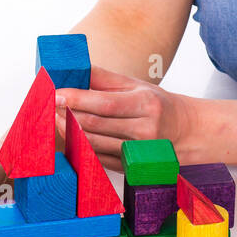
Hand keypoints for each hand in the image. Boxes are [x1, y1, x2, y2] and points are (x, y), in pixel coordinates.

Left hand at [53, 66, 196, 169]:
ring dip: (69, 133)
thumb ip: (104, 78)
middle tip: (49, 106)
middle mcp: (144, 130)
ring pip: (94, 145)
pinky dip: (80, 148)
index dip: (77, 99)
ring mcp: (138, 153)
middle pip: (96, 125)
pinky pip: (99, 159)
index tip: (55, 94)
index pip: (104, 103)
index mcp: (146, 104)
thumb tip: (74, 68)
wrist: (187, 133)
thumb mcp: (137, 85)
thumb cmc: (157, 105)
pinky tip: (69, 138)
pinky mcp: (131, 168)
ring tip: (55, 120)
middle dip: (67, 115)